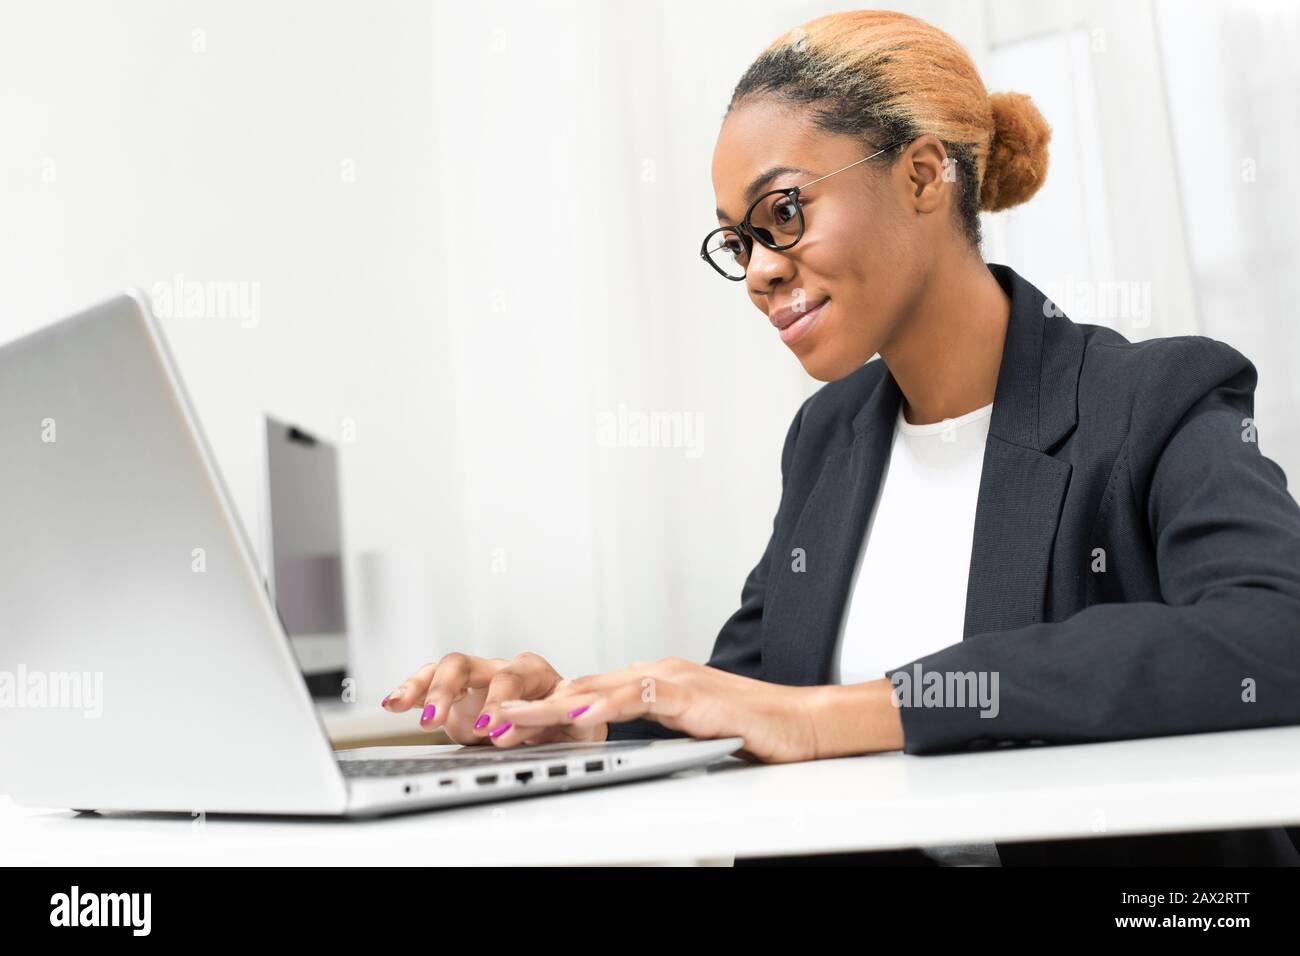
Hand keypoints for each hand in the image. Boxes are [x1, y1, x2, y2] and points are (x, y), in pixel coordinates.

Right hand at [381, 652, 607, 747]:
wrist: (561, 725)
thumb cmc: (569, 722)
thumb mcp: (579, 727)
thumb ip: (568, 725)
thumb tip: (548, 726)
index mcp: (535, 673)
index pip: (515, 678)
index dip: (501, 703)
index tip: (493, 729)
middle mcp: (502, 669)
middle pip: (473, 665)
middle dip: (451, 692)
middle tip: (441, 721)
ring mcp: (476, 678)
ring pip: (447, 669)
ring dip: (428, 690)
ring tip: (413, 712)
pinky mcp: (455, 693)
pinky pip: (429, 683)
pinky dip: (410, 691)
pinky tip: (393, 704)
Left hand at [491, 657, 818, 762]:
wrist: (804, 724)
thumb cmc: (753, 730)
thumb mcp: (686, 731)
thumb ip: (652, 727)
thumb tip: (615, 736)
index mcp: (653, 682)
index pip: (586, 692)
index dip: (542, 709)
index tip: (504, 724)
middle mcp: (658, 674)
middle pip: (581, 686)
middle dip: (531, 706)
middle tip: (488, 721)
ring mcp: (675, 680)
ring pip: (599, 688)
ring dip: (550, 706)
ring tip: (510, 720)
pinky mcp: (694, 695)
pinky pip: (641, 697)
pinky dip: (604, 703)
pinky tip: (576, 712)